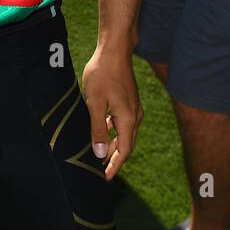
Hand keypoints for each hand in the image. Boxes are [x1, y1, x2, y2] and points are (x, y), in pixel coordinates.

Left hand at [82, 45, 141, 180]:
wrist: (114, 50)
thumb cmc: (102, 74)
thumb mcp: (94, 103)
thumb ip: (97, 129)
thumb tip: (100, 154)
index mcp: (128, 119)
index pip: (123, 151)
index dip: (114, 166)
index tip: (104, 178)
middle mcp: (135, 116)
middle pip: (125, 144)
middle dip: (113, 158)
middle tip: (99, 170)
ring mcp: (134, 107)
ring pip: (124, 133)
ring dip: (112, 144)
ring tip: (98, 153)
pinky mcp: (129, 101)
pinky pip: (123, 122)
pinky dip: (113, 130)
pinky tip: (101, 129)